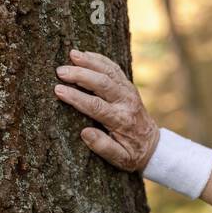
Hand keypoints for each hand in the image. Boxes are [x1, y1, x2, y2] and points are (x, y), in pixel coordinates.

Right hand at [53, 49, 160, 171]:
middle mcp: (126, 102)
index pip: (95, 106)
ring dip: (89, 61)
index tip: (59, 90)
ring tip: (71, 54)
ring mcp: (129, 91)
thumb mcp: (120, 159)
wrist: (153, 144)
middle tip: (60, 71)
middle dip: (80, 75)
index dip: (76, 97)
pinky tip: (85, 54)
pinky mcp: (128, 86)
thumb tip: (85, 132)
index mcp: (121, 120)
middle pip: (102, 83)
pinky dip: (100, 59)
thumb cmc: (132, 153)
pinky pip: (114, 68)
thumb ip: (103, 147)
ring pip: (108, 71)